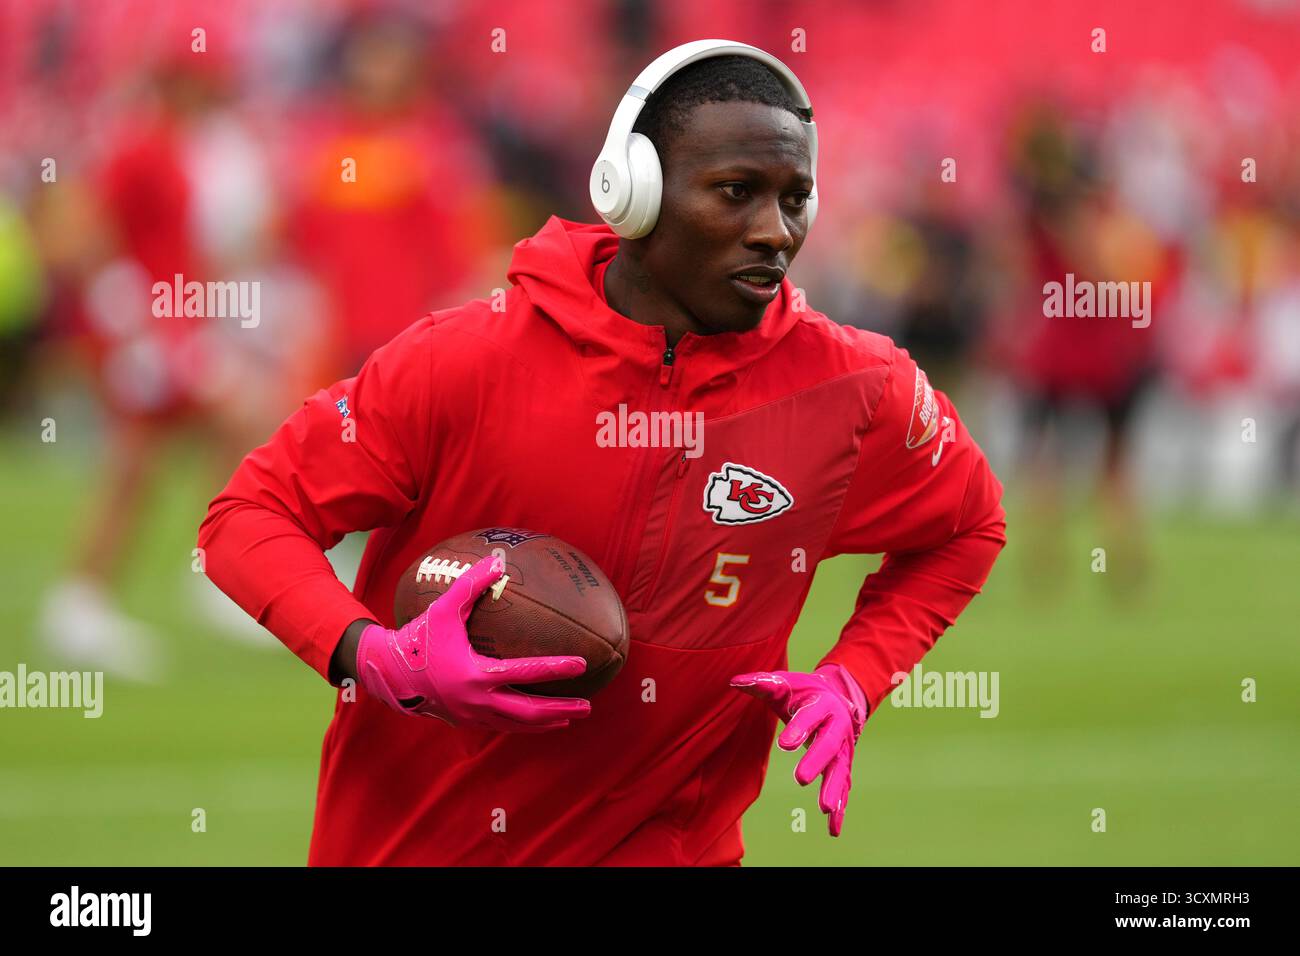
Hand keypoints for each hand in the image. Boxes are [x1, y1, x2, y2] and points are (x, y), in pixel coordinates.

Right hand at [356, 553, 590, 731]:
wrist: (388, 673)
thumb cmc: (418, 637)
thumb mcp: (444, 608)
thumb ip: (471, 585)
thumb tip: (497, 560)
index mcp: (475, 675)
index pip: (525, 673)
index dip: (556, 669)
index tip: (582, 664)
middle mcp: (477, 701)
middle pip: (529, 712)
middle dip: (560, 711)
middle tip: (587, 706)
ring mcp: (472, 716)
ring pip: (518, 725)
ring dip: (546, 722)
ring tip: (569, 717)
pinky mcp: (467, 722)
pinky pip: (503, 726)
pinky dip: (524, 725)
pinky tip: (538, 720)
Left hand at [730, 664, 867, 835]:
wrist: (837, 696)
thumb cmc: (803, 692)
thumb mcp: (785, 684)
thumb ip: (762, 684)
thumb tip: (735, 681)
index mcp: (822, 705)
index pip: (810, 717)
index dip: (799, 729)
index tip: (784, 744)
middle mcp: (837, 727)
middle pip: (828, 745)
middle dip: (816, 762)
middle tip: (800, 779)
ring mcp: (843, 749)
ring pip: (840, 770)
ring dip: (833, 790)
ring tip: (824, 809)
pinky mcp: (843, 766)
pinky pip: (843, 788)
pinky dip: (840, 809)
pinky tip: (833, 829)